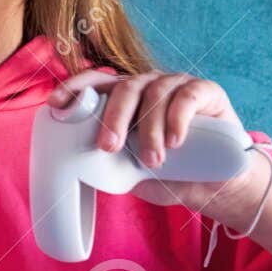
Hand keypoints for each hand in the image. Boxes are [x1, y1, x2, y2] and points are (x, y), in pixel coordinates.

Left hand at [47, 69, 260, 217]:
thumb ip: (106, 161)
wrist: (214, 187)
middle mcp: (148, 85)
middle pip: (124, 88)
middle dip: (113, 118)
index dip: (75, 88)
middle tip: (109, 148)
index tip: (57, 104)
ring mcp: (177, 84)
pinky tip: (175, 141)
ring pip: (155, 94)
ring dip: (150, 130)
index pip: (95, 83)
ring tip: (153, 161)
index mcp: (124, 99)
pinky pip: (188, 96)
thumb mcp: (128, 170)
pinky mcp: (207, 92)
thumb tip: (73, 168)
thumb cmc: (167, 174)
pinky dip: (178, 119)